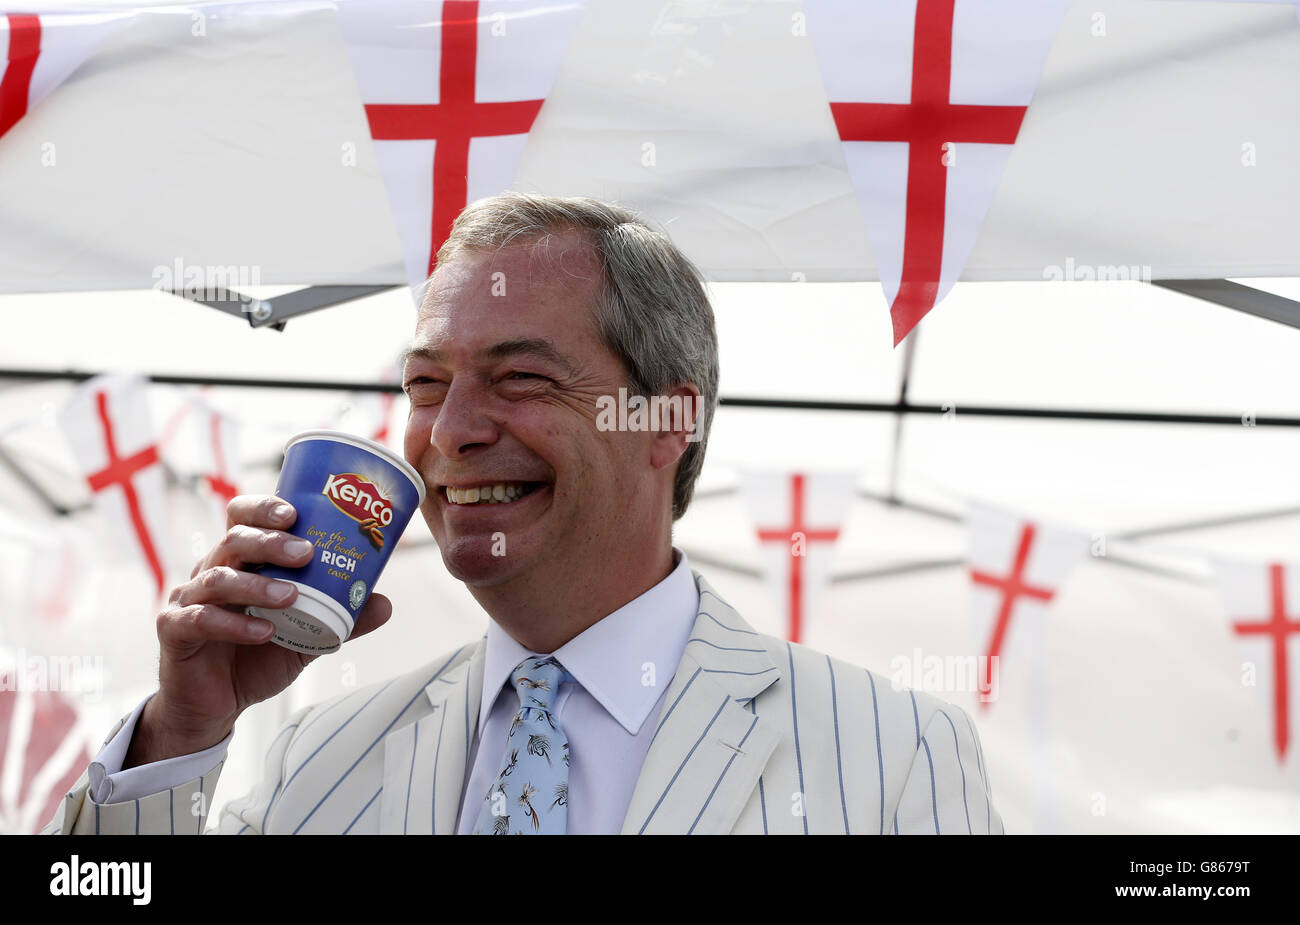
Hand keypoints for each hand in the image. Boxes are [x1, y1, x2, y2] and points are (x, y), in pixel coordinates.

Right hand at [124, 495, 391, 767]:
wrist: (215, 706)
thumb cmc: (256, 658)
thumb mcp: (305, 637)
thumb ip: (340, 620)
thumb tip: (385, 603)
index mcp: (240, 562)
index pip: (243, 518)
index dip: (264, 508)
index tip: (296, 512)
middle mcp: (211, 571)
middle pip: (233, 540)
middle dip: (270, 541)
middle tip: (306, 552)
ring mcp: (187, 599)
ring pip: (217, 578)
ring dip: (257, 585)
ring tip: (290, 596)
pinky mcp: (174, 631)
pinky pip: (198, 620)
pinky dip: (233, 625)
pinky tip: (263, 632)